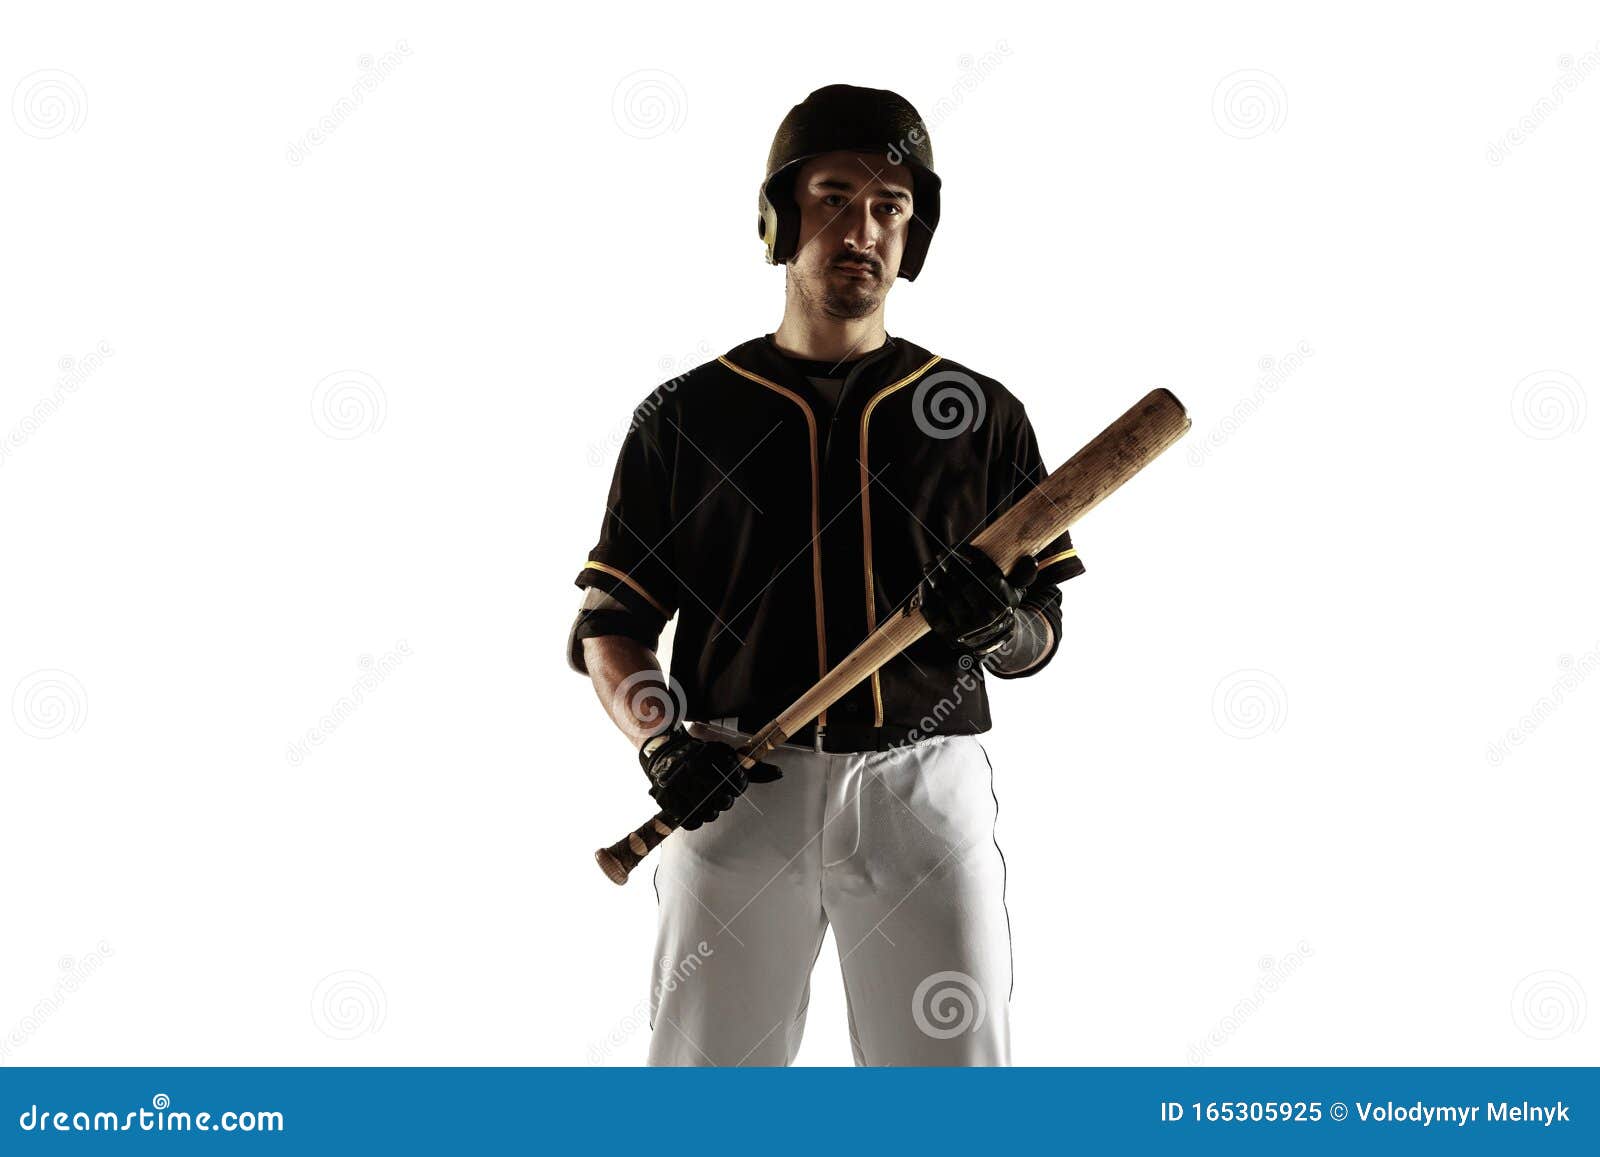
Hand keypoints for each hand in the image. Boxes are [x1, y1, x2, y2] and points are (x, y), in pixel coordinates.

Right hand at [639, 727, 782, 829]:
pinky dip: (697, 820)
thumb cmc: (702, 756)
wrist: (665, 753)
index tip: (732, 780)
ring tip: (706, 799)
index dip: (738, 785)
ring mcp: (678, 788)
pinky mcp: (668, 802)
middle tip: (719, 793)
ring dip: (712, 811)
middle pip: (724, 802)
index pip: (736, 783)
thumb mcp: (727, 754)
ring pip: (709, 815)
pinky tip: (696, 809)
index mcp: (710, 759)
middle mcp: (693, 773)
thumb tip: (779, 774)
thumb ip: (753, 768)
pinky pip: (691, 823)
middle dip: (726, 800)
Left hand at [915, 545, 1038, 656]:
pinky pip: (932, 611)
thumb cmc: (1000, 606)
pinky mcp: (948, 635)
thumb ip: (1024, 575)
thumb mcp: (1016, 591)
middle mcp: (986, 616)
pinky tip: (924, 583)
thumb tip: (1030, 560)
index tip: (957, 545)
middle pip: (963, 582)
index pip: (984, 572)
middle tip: (942, 555)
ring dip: (934, 577)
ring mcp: (966, 627)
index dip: (968, 555)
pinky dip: (925, 595)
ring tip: (930, 566)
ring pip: (945, 595)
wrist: (992, 640)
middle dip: (949, 564)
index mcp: (1003, 602)